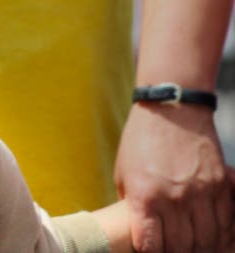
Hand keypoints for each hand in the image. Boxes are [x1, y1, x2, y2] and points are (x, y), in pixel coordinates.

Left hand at [115, 103, 231, 252]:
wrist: (171, 110)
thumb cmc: (140, 142)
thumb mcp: (125, 174)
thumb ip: (132, 204)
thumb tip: (139, 229)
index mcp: (145, 197)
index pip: (151, 245)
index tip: (152, 252)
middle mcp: (174, 199)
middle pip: (183, 247)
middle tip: (174, 251)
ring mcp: (201, 193)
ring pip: (208, 239)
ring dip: (202, 249)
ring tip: (195, 248)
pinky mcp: (220, 185)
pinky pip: (227, 222)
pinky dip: (222, 235)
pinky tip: (216, 239)